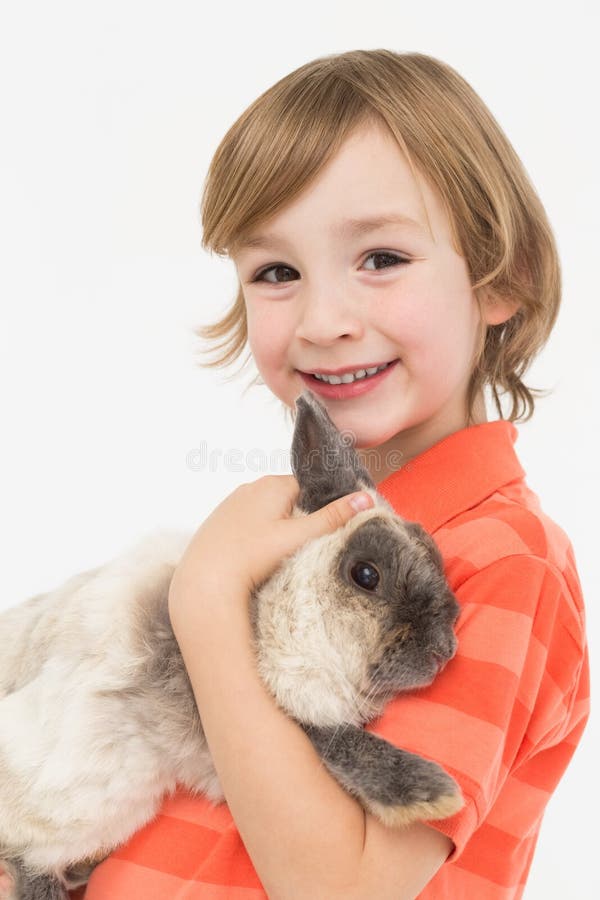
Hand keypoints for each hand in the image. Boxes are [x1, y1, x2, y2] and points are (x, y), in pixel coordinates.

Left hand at [168, 474, 373, 620]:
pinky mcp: (219, 523)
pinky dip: (256, 538)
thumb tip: (366, 497)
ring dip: (277, 530)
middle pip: (288, 500)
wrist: (206, 582)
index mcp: (272, 484)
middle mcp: (250, 487)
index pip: (309, 487)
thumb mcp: (299, 536)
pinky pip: (248, 525)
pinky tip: (257, 558)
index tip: (323, 530)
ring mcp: (232, 504)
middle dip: (299, 520)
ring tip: (278, 556)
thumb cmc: (251, 556)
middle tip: (302, 547)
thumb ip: (333, 517)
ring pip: (267, 513)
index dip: (320, 508)